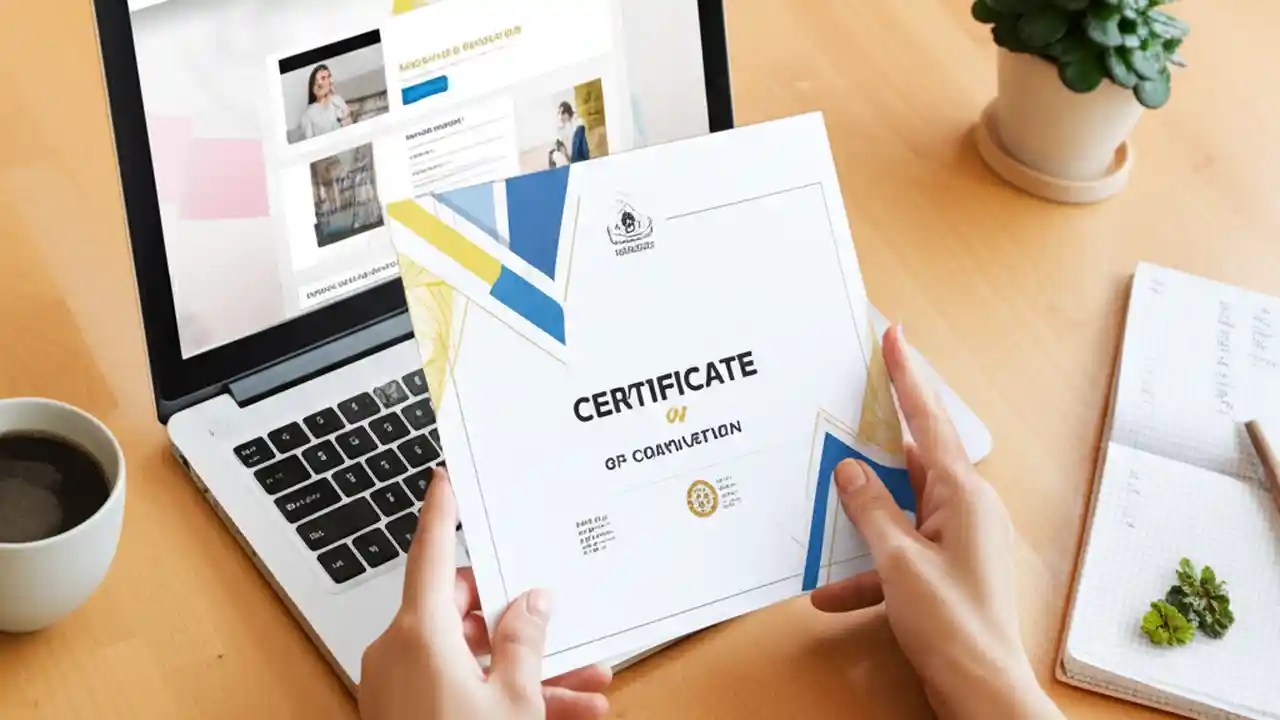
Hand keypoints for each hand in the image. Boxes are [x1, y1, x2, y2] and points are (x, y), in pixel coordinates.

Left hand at [360, 469, 610, 719]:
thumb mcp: (512, 700)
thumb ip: (524, 644)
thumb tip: (532, 603)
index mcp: (419, 634)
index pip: (430, 554)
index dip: (440, 512)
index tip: (445, 480)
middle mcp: (399, 651)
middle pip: (463, 608)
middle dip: (519, 620)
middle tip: (560, 625)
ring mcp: (399, 682)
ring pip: (471, 656)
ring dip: (524, 668)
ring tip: (582, 683)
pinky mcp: (405, 709)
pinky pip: (458, 686)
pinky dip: (499, 693)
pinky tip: (559, 708)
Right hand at [810, 326, 1061, 719]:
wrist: (981, 689)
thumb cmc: (953, 624)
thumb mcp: (899, 561)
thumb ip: (870, 510)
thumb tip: (849, 469)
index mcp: (963, 494)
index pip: (928, 420)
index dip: (908, 376)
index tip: (895, 337)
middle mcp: (966, 508)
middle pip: (913, 460)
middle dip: (875, 441)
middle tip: (849, 404)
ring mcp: (959, 539)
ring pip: (900, 509)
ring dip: (862, 520)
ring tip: (826, 509)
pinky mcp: (947, 569)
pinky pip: (900, 552)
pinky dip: (868, 569)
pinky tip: (829, 592)